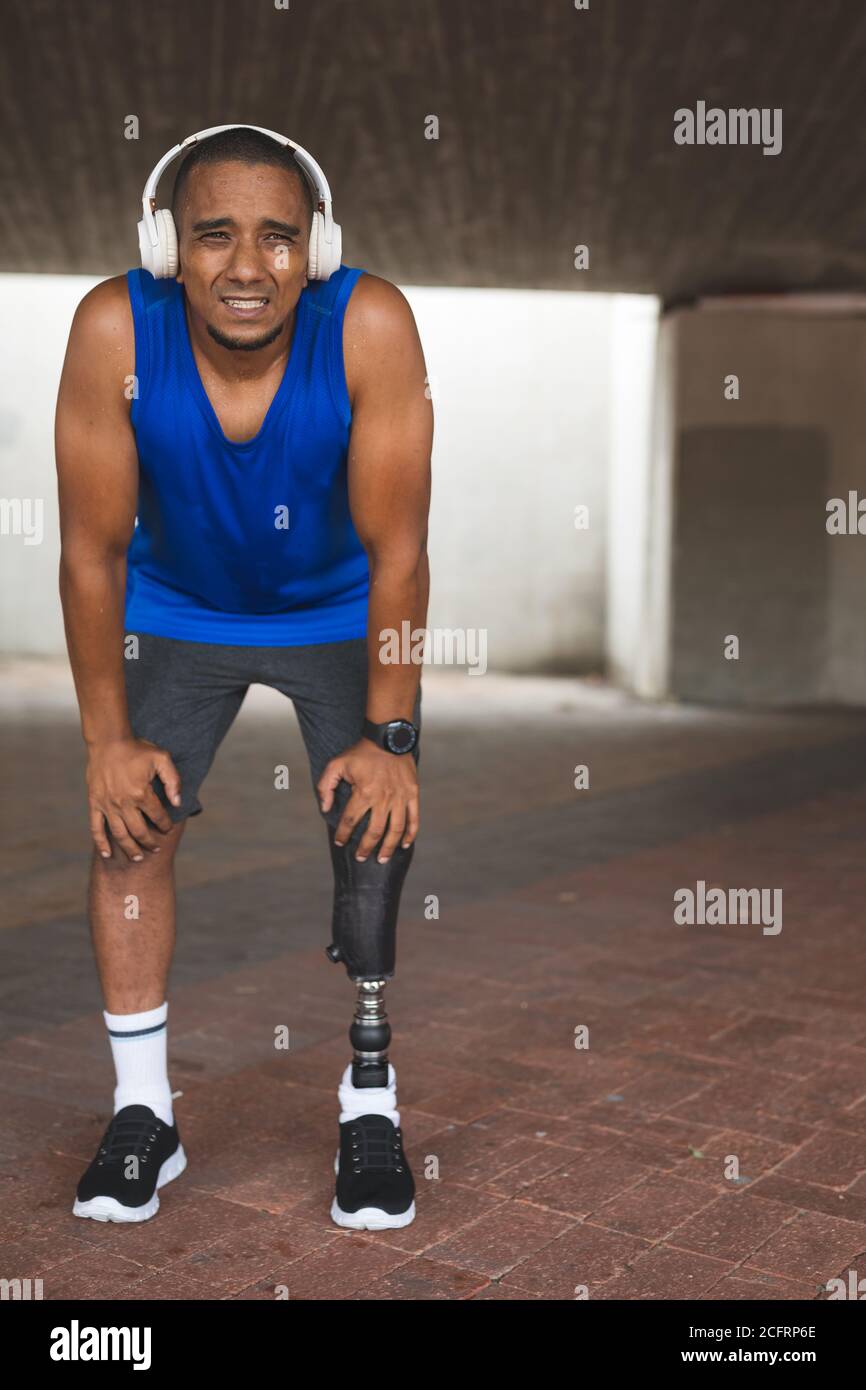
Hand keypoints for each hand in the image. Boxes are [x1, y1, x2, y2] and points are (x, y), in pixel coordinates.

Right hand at [86, 736, 181, 860]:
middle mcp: (124, 803)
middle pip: (139, 831)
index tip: (167, 828)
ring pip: (120, 834)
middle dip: (150, 842)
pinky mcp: (94, 803)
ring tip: (138, 858)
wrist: (108, 741)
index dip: (165, 825)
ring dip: (130, 849)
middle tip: (155, 849)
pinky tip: (107, 854)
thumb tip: (177, 803)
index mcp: (141, 793)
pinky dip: (101, 843)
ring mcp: (107, 805)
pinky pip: (96, 828)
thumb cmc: (137, 749)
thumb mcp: (162, 758)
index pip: (157, 816)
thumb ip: (173, 781)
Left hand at [318, 739, 419, 861]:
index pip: (351, 821)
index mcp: (364, 793)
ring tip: (381, 858)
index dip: (343, 834)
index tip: (340, 842)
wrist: (388, 737)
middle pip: (374, 832)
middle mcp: (383, 799)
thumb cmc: (361, 752)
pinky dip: (410, 834)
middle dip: (365, 847)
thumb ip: (325, 786)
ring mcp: (400, 798)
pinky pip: (413, 819)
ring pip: (395, 830)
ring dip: (388, 847)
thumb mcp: (336, 764)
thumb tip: (325, 808)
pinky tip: (404, 845)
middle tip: (360, 858)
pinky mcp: (412, 794)